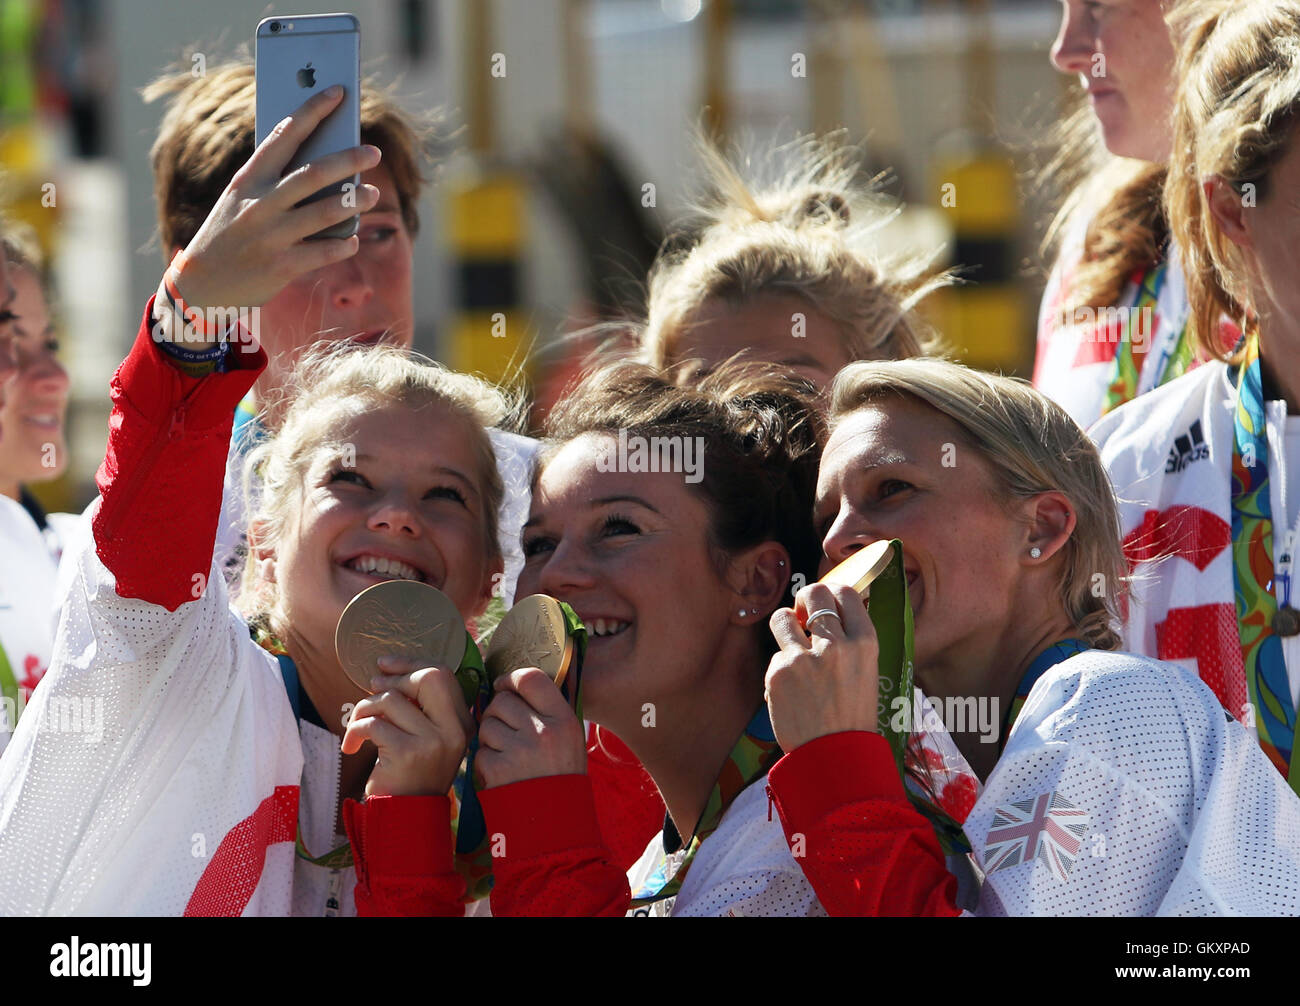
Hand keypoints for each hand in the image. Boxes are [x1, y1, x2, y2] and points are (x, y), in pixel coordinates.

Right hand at [172, 85, 381, 313]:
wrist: (202, 285)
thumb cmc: (232, 233)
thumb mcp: (242, 200)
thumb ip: (276, 182)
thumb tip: (329, 168)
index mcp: (249, 179)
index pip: (285, 135)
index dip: (314, 111)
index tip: (338, 92)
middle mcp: (260, 204)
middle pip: (314, 173)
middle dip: (349, 159)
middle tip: (374, 152)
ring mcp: (271, 236)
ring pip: (325, 213)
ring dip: (355, 201)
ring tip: (373, 194)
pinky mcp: (282, 267)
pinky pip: (324, 252)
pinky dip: (343, 244)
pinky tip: (352, 239)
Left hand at [341, 656, 473, 796]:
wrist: (405, 819)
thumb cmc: (410, 776)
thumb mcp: (425, 739)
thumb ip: (419, 709)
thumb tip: (388, 673)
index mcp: (462, 723)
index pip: (443, 675)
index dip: (412, 664)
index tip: (385, 664)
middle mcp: (454, 730)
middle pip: (427, 678)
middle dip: (393, 679)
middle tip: (371, 688)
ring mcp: (433, 742)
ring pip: (391, 700)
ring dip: (365, 708)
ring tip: (357, 726)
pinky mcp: (407, 753)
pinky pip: (373, 724)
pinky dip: (355, 731)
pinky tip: (352, 747)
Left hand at [476, 668, 586, 788]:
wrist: (556, 826)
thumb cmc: (561, 779)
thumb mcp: (570, 740)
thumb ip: (547, 712)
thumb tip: (514, 687)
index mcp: (563, 720)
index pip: (531, 678)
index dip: (512, 679)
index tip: (505, 687)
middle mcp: (542, 732)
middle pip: (502, 701)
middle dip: (497, 714)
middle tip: (506, 731)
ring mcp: (519, 751)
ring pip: (486, 725)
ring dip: (490, 738)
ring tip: (507, 756)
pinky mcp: (498, 770)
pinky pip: (480, 752)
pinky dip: (485, 763)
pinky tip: (502, 774)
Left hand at [765, 581, 879, 752]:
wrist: (835, 758)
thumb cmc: (853, 718)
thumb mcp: (867, 673)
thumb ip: (850, 642)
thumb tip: (832, 614)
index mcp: (865, 642)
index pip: (845, 592)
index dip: (831, 593)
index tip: (826, 602)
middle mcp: (837, 644)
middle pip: (814, 593)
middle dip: (805, 600)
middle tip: (803, 615)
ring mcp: (805, 657)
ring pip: (782, 617)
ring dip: (785, 627)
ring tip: (792, 646)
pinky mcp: (779, 672)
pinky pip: (775, 655)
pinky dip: (780, 670)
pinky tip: (790, 691)